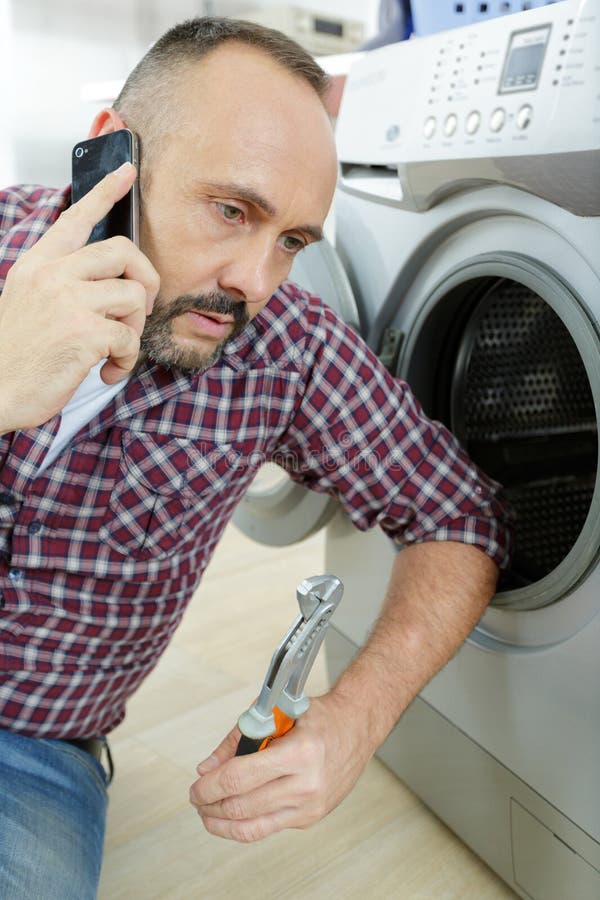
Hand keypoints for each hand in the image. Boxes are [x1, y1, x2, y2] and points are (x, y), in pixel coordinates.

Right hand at [0, 163, 159, 432]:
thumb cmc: (16, 356)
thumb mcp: (29, 303)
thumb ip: (60, 283)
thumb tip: (109, 281)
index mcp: (38, 266)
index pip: (75, 218)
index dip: (105, 192)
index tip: (127, 170)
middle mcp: (52, 275)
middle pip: (123, 250)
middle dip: (146, 280)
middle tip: (139, 309)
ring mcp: (68, 301)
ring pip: (133, 295)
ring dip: (134, 328)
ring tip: (115, 350)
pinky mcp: (84, 332)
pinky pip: (130, 337)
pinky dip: (126, 360)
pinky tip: (107, 371)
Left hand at [189, 694, 372, 842]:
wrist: (356, 727)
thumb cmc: (318, 717)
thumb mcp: (275, 714)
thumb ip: (237, 740)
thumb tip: (206, 768)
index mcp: (299, 753)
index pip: (240, 778)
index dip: (210, 786)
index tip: (195, 786)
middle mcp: (307, 784)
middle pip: (242, 805)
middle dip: (210, 804)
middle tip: (197, 797)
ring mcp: (310, 806)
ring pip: (252, 825)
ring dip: (222, 821)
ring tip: (207, 812)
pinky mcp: (311, 817)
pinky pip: (267, 828)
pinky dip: (242, 825)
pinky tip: (230, 817)